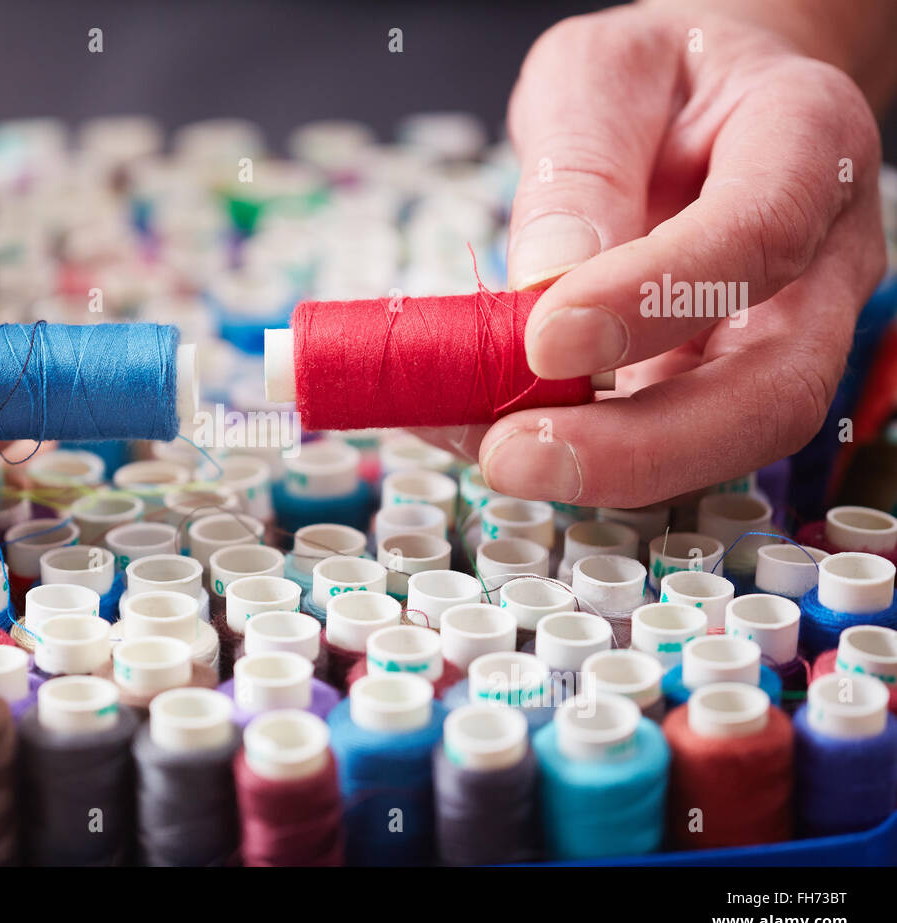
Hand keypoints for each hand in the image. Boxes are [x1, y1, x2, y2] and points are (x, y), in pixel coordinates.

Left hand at [427, 5, 885, 506]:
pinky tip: (482, 430)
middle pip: (771, 391)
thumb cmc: (659, 80)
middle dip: (639, 449)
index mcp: (807, 144)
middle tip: (512, 455)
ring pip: (726, 443)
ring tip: (486, 447)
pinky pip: (665, 443)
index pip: (755, 236)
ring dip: (601, 468)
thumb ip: (578, 165)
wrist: (704, 106)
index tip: (546, 339)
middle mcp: (820, 259)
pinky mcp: (724, 384)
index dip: (652, 301)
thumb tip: (546, 280)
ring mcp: (783, 335)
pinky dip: (572, 452)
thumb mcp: (599, 75)